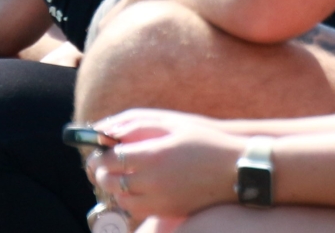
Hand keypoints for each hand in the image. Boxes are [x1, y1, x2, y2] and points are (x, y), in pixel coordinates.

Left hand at [84, 110, 241, 218]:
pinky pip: (136, 210)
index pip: (110, 159)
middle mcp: (153, 181)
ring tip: (120, 174)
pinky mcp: (166, 211)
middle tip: (104, 161)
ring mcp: (160, 199)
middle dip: (102, 171)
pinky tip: (136, 186)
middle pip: (111, 181)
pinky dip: (128, 199)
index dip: (99, 155)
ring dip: (114, 186)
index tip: (98, 149)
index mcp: (153, 155)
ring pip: (120, 199)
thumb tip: (108, 130)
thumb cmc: (206, 141)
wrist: (236, 170)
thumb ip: (137, 125)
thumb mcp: (173, 124)